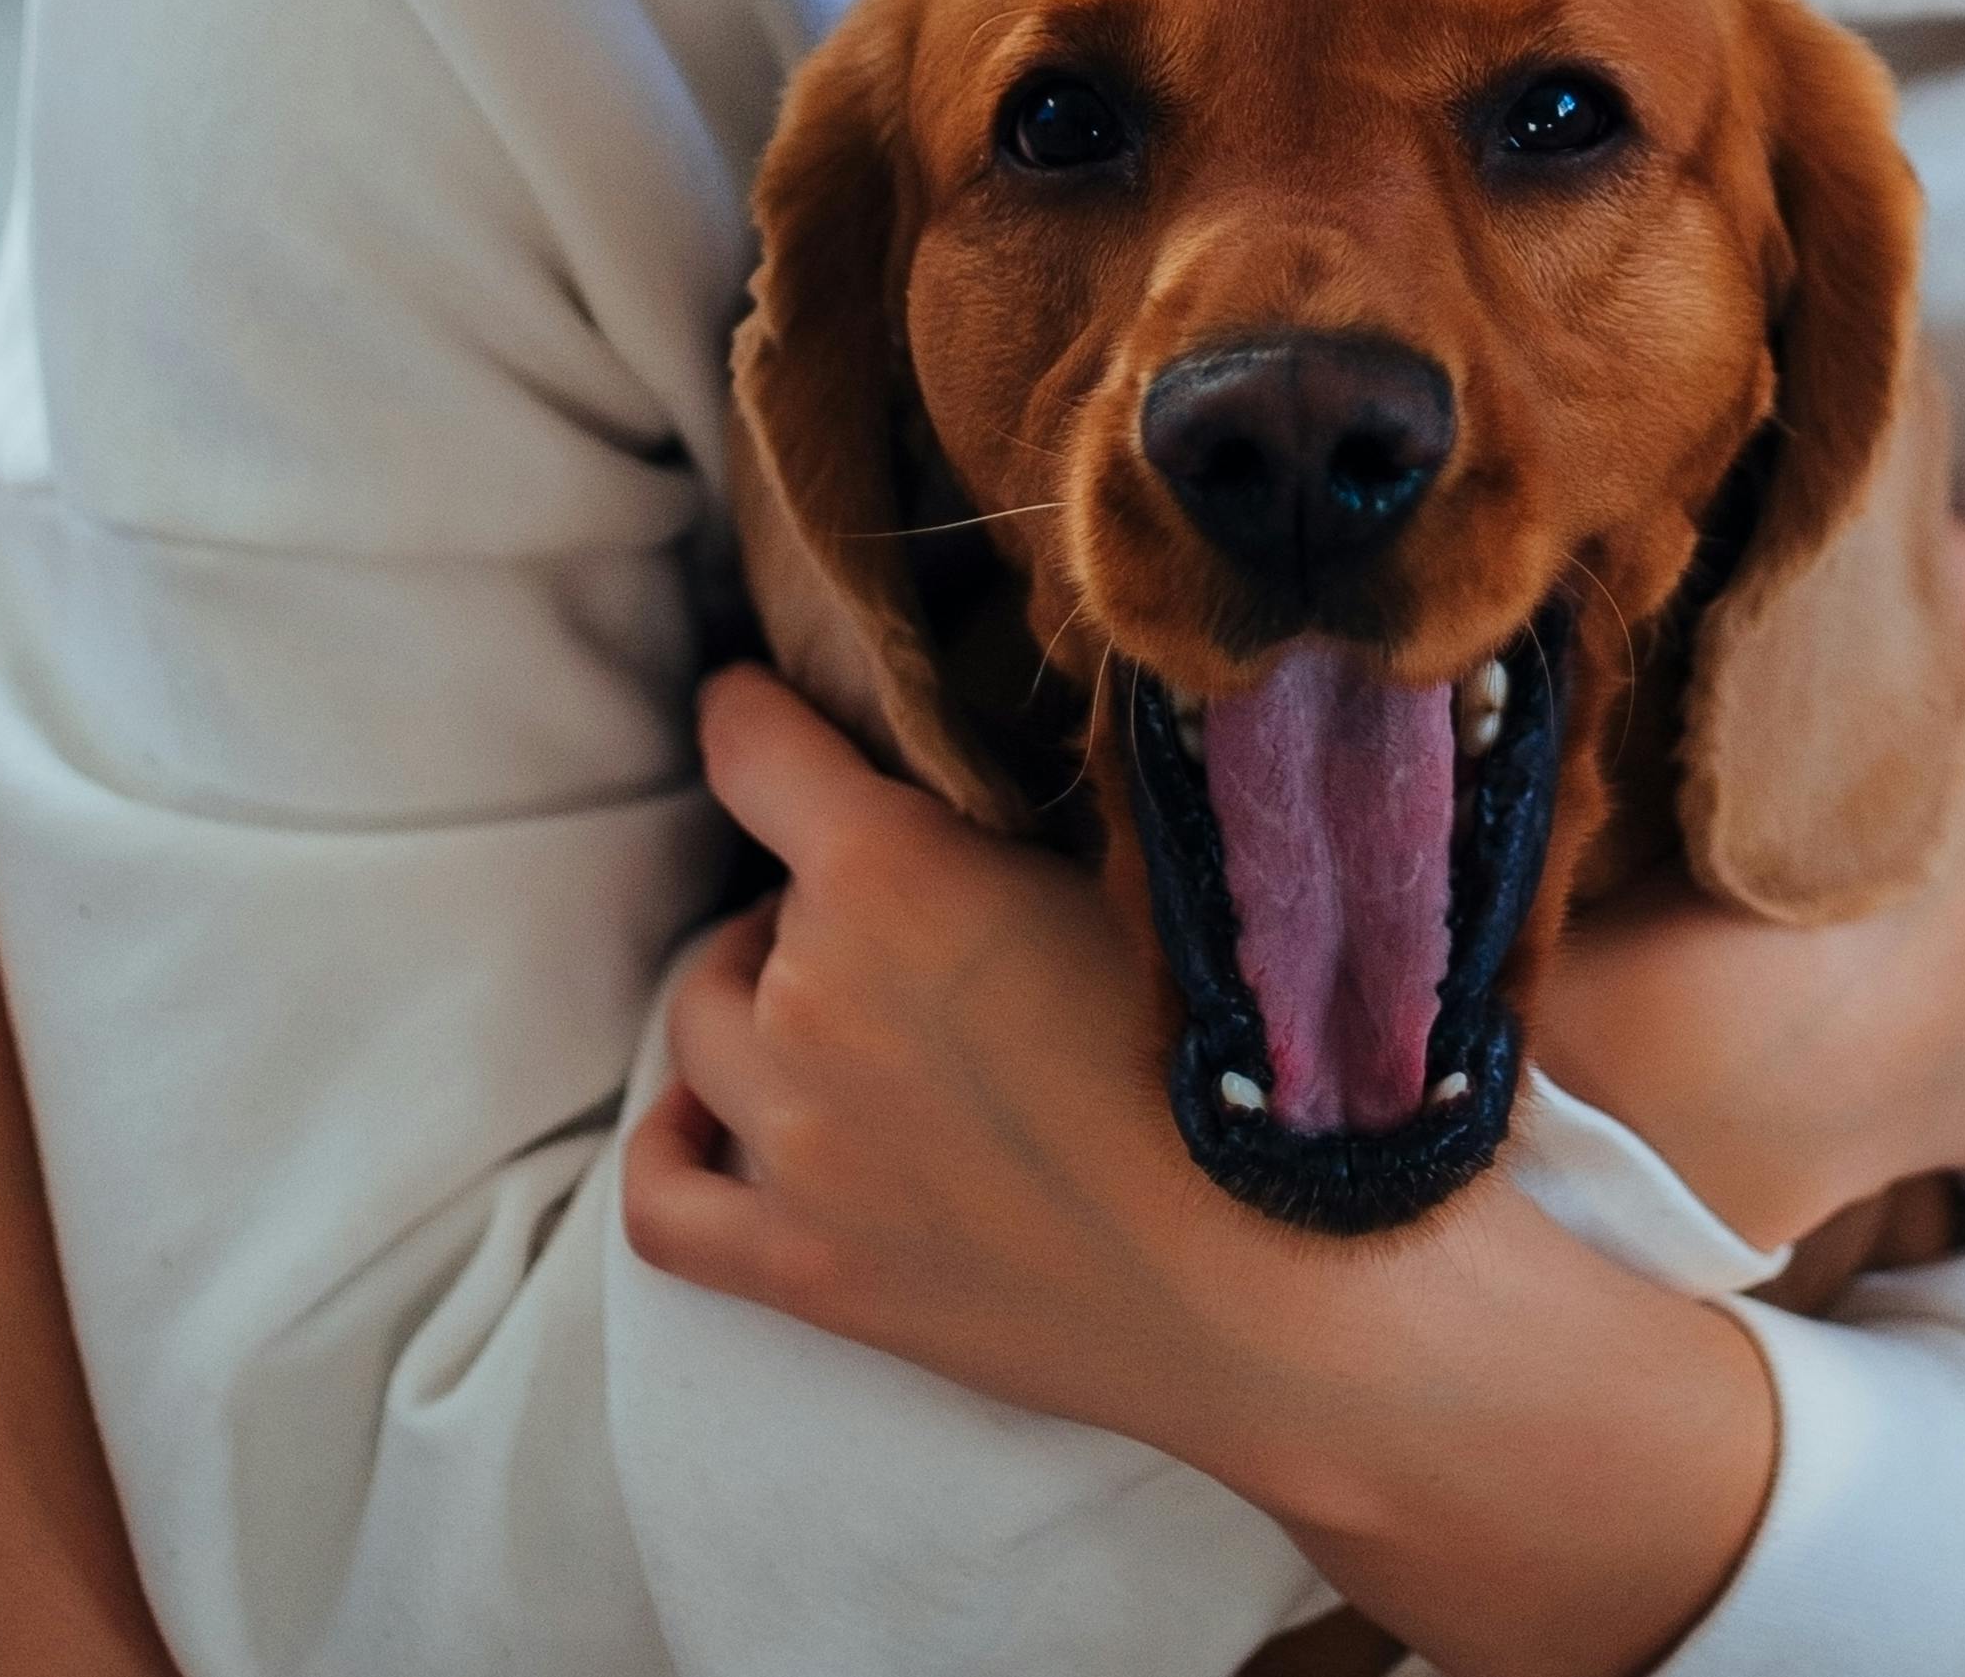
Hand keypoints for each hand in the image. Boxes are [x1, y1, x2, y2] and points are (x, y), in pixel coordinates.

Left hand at [624, 669, 1780, 1676]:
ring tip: (864, 1006)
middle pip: (762, 899)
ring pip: (708, 1023)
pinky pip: (662, 1199)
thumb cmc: (1267, 1062)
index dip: (762, 711)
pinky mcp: (811, 1271)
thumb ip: (1090, 763)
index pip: (751, 745)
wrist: (1302, 1294)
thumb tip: (1078, 672)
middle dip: (831, 888)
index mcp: (896, 874)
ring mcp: (799, 1148)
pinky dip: (674, 1139)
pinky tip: (727, 1117)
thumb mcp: (1178, 860)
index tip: (771, 705)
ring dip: (768, 995)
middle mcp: (815, 1001)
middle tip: (940, 913)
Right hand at [1528, 525, 1964, 1249]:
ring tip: (1805, 926)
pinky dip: (1922, 1012)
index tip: (1800, 707)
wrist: (1656, 1119)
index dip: (1892, 670)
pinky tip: (1835, 1023)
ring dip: (1934, 897)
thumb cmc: (1692, 867)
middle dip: (1934, 784)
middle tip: (1795, 811)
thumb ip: (1901, 601)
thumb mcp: (1771, 683)